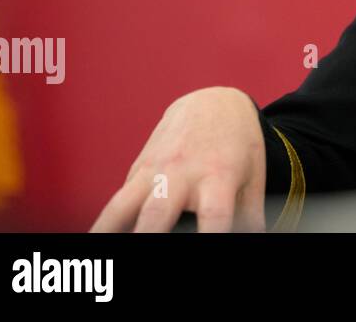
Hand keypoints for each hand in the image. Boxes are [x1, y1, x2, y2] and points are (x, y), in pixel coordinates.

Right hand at [91, 87, 267, 232]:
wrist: (215, 104)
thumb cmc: (239, 148)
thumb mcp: (253, 178)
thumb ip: (250, 215)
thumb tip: (259, 240)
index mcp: (219, 177)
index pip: (215, 215)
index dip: (211, 236)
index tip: (206, 247)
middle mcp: (183, 172)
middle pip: (159, 211)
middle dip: (149, 235)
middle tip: (144, 252)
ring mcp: (156, 169)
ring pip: (122, 204)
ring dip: (106, 228)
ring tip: (96, 248)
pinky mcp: (137, 169)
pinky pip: (117, 200)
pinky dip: (105, 222)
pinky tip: (99, 236)